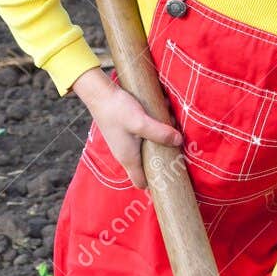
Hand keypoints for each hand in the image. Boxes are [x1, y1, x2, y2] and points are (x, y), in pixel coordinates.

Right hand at [73, 67, 181, 190]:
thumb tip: (178, 141)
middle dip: (163, 156)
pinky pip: (143, 136)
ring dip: (160, 139)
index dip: (155, 183)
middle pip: (148, 165)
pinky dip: (152, 129)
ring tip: (170, 124)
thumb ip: (159, 132)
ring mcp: (125, 143)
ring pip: (147, 148)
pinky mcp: (126, 132)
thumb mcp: (141, 122)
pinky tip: (160, 115)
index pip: (141, 182)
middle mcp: (126, 154)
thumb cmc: (117, 109)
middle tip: (176, 145)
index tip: (170, 176)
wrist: (98, 92)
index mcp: (128, 158)